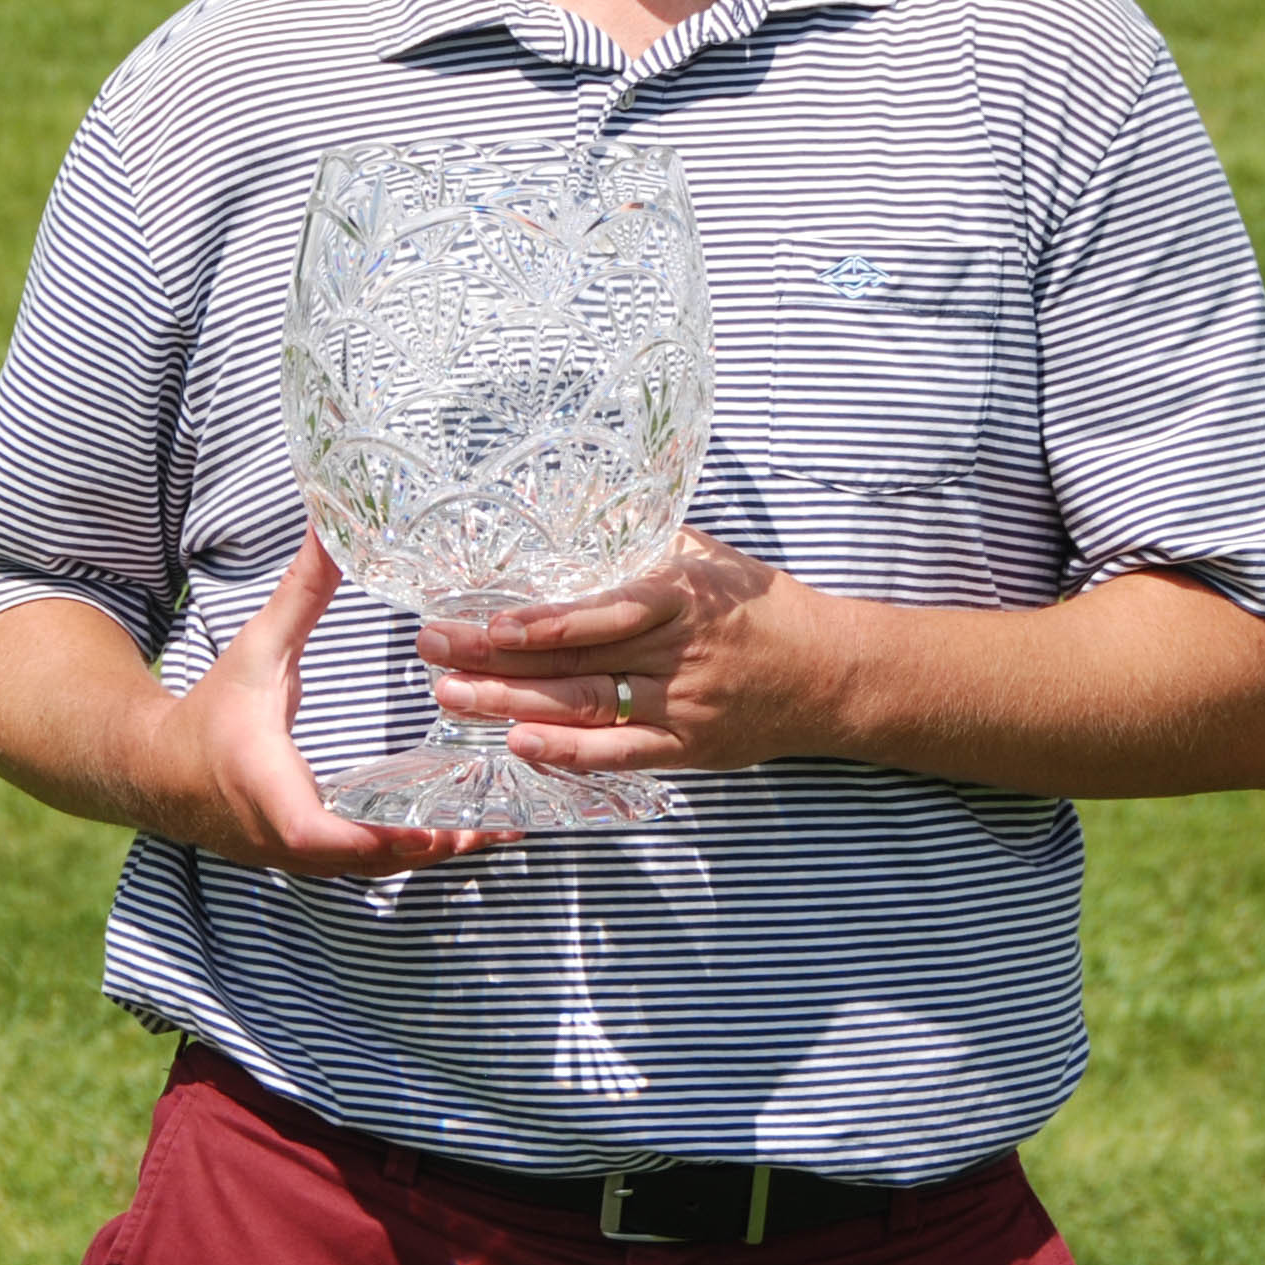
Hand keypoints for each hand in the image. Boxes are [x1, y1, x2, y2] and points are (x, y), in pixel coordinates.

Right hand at [138, 533, 507, 877]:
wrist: (154, 771)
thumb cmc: (209, 710)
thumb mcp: (256, 649)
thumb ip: (300, 594)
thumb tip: (330, 528)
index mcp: (269, 790)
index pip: (319, 833)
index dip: (376, 837)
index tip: (431, 828)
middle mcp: (284, 839)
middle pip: (367, 861)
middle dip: (432, 845)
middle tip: (497, 826)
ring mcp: (295, 859)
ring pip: (371, 871)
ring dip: (429, 853)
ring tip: (495, 830)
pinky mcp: (304, 862)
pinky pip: (362, 867)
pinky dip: (406, 852)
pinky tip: (453, 832)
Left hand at [414, 529, 847, 776]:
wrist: (832, 676)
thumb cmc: (764, 608)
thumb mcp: (711, 559)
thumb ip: (646, 542)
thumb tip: (579, 510)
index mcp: (682, 596)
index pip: (602, 612)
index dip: (542, 622)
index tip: (485, 620)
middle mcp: (679, 653)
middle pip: (575, 660)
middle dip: (495, 656)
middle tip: (431, 647)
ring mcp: (682, 705)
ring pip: (586, 706)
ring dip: (511, 703)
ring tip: (450, 694)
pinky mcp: (688, 749)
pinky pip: (620, 754)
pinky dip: (570, 752)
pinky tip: (519, 744)